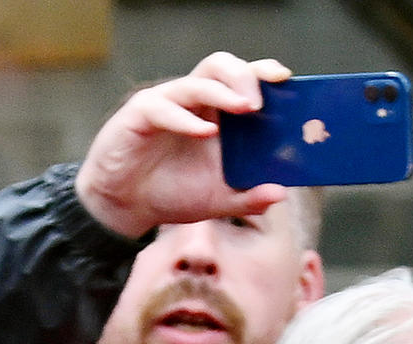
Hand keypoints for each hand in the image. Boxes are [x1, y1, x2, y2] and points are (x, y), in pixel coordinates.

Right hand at [76, 53, 297, 241]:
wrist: (126, 207)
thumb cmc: (172, 192)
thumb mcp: (218, 200)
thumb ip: (249, 198)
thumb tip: (280, 194)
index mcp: (217, 113)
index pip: (243, 80)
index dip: (263, 74)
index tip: (286, 80)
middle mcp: (195, 102)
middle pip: (221, 66)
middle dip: (246, 76)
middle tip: (261, 103)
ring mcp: (168, 104)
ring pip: (197, 81)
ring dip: (223, 92)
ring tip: (244, 109)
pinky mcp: (141, 114)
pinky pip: (164, 108)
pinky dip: (186, 119)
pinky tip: (204, 133)